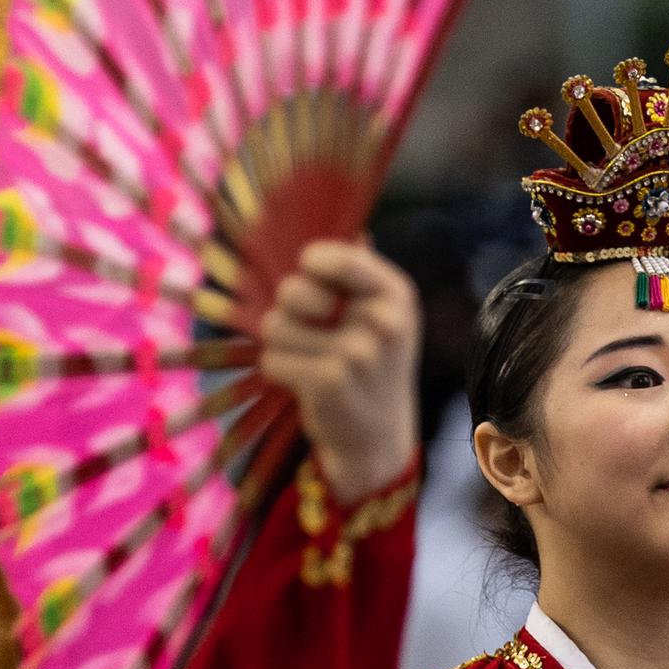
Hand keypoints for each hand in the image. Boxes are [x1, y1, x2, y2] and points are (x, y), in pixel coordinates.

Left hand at [260, 241, 420, 502]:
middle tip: (309, 330)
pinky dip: (278, 371)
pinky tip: (303, 382)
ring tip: (306, 360)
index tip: (311, 276)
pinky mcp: (328, 382)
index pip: (334, 256)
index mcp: (395, 294)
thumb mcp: (383, 318)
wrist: (377, 440)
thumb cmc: (372, 368)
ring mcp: (357, 353)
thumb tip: (355, 228)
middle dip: (287, 310)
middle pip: (292, 290)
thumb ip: (364, 274)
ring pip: (274, 326)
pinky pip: (272, 359)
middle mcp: (382, 320)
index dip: (310, 263)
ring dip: (280, 345)